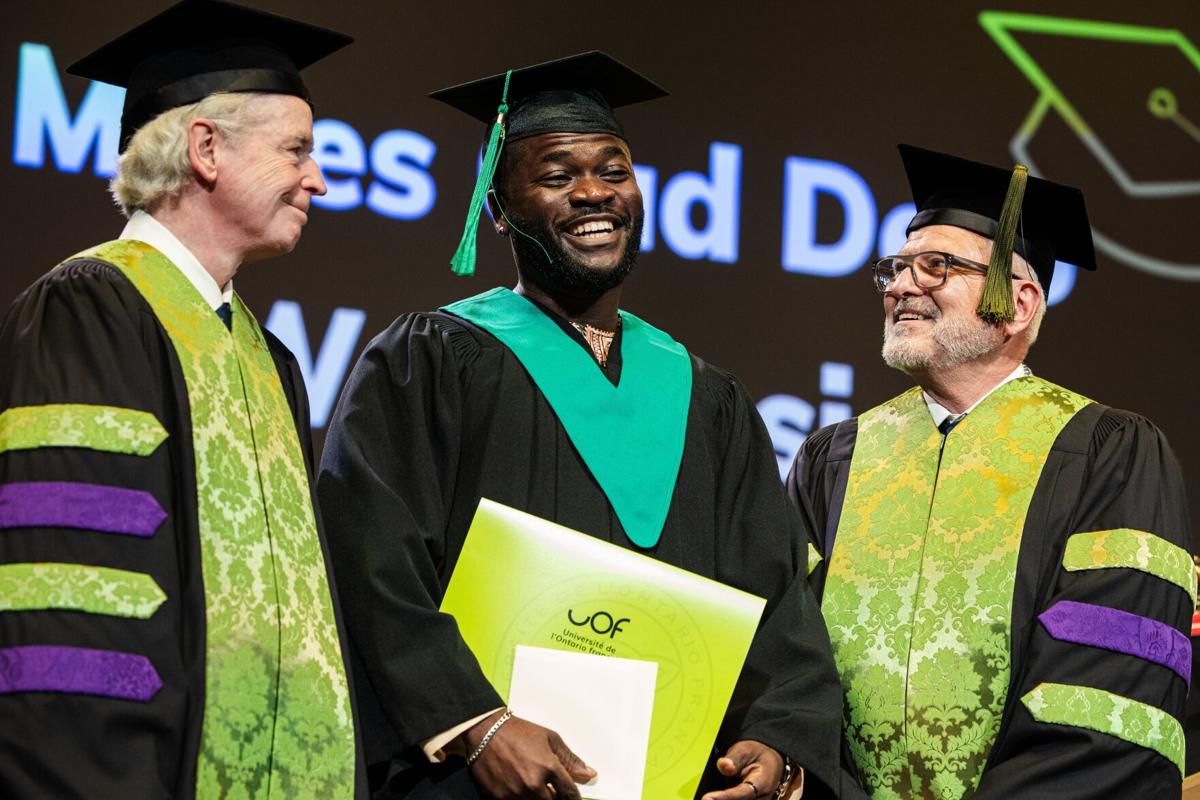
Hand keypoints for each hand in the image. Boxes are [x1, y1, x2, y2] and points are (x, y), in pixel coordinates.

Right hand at [466, 711, 596, 798]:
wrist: (485, 731)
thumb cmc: (518, 732)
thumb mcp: (550, 738)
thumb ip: (570, 760)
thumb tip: (589, 774)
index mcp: (548, 767)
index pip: (569, 793)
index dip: (573, 797)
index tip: (572, 797)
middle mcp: (533, 784)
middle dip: (556, 798)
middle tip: (552, 790)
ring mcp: (515, 794)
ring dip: (539, 798)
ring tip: (536, 787)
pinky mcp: (499, 798)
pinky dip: (521, 799)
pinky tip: (520, 788)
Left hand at [700, 740, 784, 799]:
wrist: (768, 760)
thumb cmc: (756, 753)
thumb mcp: (745, 749)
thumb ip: (734, 758)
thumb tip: (724, 766)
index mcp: (763, 782)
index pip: (742, 793)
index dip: (724, 797)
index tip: (707, 798)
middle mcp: (762, 797)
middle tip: (706, 799)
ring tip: (708, 799)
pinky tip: (713, 799)